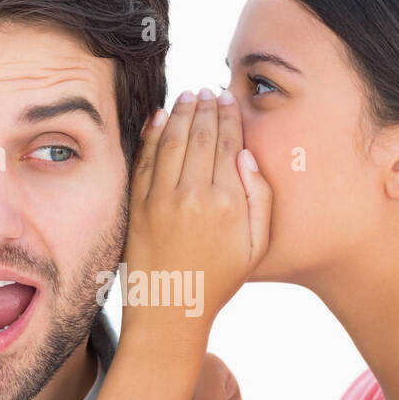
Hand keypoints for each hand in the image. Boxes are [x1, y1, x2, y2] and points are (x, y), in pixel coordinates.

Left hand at [123, 87, 271, 343]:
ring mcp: (161, 198)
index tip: (226, 99)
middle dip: (204, 106)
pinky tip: (159, 117)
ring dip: (180, 113)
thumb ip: (261, 199)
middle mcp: (193, 194)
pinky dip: (152, 133)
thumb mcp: (256, 246)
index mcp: (227, 202)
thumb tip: (247, 157)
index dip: (227, 116)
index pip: (227, 142)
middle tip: (207, 89)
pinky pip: (145, 159)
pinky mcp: (138, 205)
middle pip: (200, 134)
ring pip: (172, 140)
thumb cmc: (219, 280)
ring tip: (187, 97)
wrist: (171, 310)